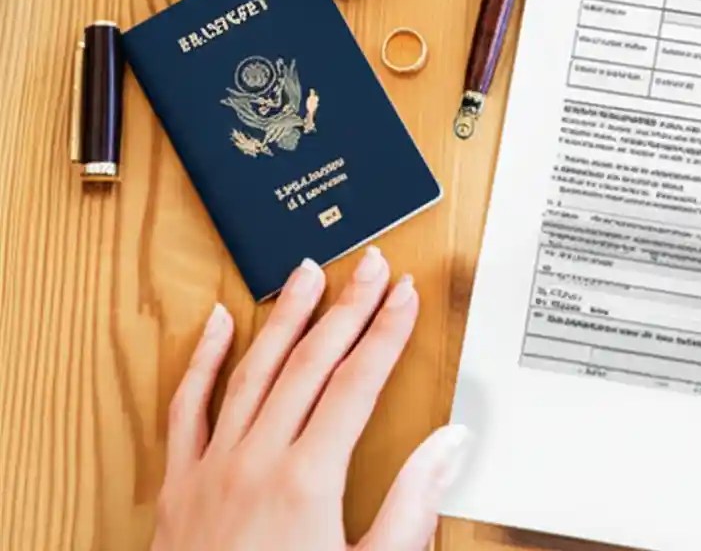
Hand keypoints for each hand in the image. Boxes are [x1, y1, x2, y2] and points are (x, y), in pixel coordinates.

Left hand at [154, 247, 469, 550]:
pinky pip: (187, 406)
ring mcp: (212, 467)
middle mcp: (256, 460)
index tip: (405, 294)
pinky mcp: (179, 484)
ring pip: (251, 370)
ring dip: (284, 316)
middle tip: (370, 264)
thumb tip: (450, 444)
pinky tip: (220, 324)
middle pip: (309, 362)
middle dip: (346, 307)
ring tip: (307, 273)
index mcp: (307, 480)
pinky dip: (204, 360)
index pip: (356, 383)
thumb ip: (412, 505)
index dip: (386, 332)